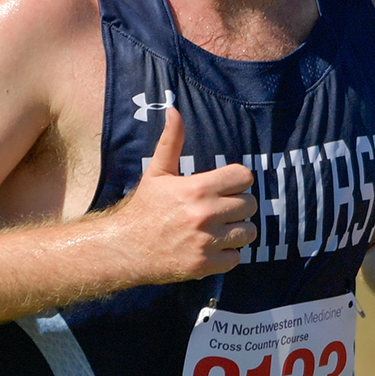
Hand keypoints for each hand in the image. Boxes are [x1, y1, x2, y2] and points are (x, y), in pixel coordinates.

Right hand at [116, 108, 257, 281]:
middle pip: (250, 205)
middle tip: (221, 209)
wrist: (124, 248)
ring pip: (249, 233)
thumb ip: (171, 141)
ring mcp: (206, 242)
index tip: (227, 187)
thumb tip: (174, 110)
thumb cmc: (144, 208)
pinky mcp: (205, 265)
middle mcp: (205, 214)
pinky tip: (212, 247)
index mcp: (197, 188)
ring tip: (220, 229)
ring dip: (238, 231)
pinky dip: (228, 254)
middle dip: (238, 206)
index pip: (244, 177)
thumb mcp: (157, 172)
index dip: (238, 181)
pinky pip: (237, 258)